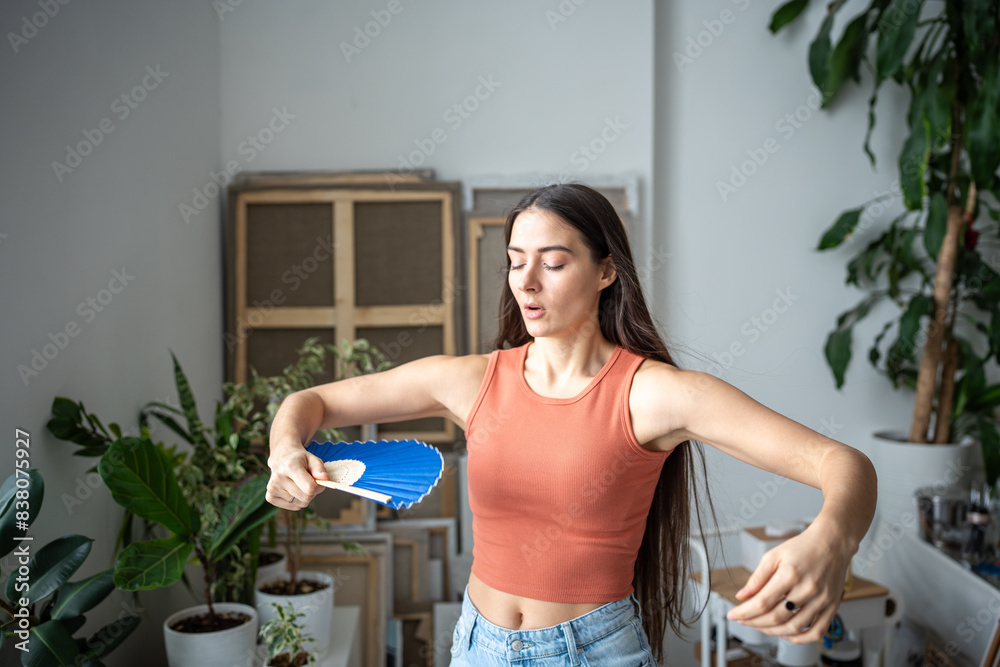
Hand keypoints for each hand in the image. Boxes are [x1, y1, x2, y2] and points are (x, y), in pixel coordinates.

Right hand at [265, 443, 330, 510]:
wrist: (281, 458)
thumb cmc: (300, 459)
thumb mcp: (313, 459)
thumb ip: (320, 469)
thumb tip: (326, 479)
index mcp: (290, 467)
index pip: (310, 488)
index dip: (319, 488)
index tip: (319, 482)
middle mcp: (278, 478)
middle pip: (305, 498)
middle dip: (312, 493)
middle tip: (310, 483)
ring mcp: (272, 488)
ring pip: (300, 504)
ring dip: (304, 497)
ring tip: (300, 484)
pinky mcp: (270, 497)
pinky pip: (292, 507)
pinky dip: (297, 501)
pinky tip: (293, 490)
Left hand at [726, 526, 849, 643]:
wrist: (831, 543)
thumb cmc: (802, 547)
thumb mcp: (773, 556)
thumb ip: (757, 578)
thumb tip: (742, 596)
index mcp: (790, 574)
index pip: (762, 602)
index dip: (745, 612)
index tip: (733, 615)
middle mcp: (807, 589)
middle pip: (776, 617)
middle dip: (754, 622)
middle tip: (743, 621)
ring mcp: (822, 600)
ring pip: (794, 627)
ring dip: (773, 632)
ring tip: (760, 627)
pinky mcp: (832, 606)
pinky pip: (817, 631)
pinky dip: (800, 639)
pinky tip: (787, 635)